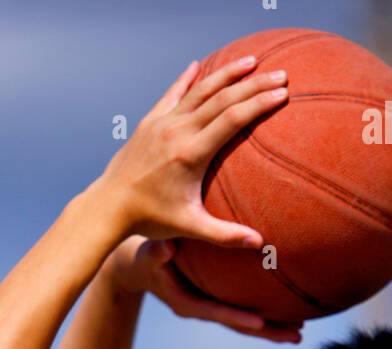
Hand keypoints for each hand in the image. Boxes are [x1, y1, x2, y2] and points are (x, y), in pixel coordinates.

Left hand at [98, 55, 287, 246]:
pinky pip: (173, 93)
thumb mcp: (190, 228)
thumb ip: (225, 235)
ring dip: (228, 73)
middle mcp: (177, 131)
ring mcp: (161, 122)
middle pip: (222, 98)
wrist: (108, 206)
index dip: (260, 103)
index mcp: (190, 153)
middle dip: (255, 84)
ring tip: (252, 61)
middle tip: (282, 74)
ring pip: (200, 89)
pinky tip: (199, 65)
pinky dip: (188, 78)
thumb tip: (259, 244)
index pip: (232, 118)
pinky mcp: (150, 121)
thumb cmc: (150, 220)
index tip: (282, 94)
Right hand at [106, 235, 302, 342]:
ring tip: (300, 332)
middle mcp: (203, 309)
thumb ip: (156, 253)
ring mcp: (212, 306)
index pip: (217, 313)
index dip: (238, 318)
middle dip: (268, 332)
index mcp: (188, 304)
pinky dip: (266, 310)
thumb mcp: (147, 254)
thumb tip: (166, 247)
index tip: (261, 322)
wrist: (139, 267)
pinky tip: (289, 308)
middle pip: (238, 325)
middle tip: (297, 337)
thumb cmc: (144, 257)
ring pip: (245, 321)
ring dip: (273, 328)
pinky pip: (244, 306)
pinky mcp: (217, 298)